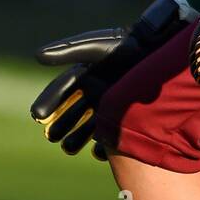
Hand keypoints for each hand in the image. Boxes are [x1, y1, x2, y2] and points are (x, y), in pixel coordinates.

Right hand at [30, 0, 185, 156]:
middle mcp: (101, 86)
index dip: (50, 100)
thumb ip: (69, 50)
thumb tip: (37, 56)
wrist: (162, 51)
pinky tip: (97, 153)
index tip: (37, 116)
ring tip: (68, 150)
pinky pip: (116, 131)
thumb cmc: (128, 46)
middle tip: (51, 137)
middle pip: (76, 108)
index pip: (65, 88)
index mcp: (90, 71)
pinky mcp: (133, 112)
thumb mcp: (97, 47)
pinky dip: (105, 143)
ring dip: (78, 136)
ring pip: (93, 123)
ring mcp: (117, 100)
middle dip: (63, 123)